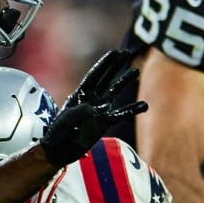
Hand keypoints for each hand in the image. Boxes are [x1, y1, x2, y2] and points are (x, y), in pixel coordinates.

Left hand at [39, 48, 147, 165]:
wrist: (59, 150)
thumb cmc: (59, 133)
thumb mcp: (68, 119)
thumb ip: (82, 111)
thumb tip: (101, 108)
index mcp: (79, 94)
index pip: (95, 75)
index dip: (105, 63)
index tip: (115, 52)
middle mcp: (90, 99)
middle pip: (106, 79)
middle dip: (115, 66)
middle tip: (127, 53)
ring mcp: (98, 110)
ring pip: (114, 92)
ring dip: (124, 82)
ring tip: (135, 71)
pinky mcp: (104, 123)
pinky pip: (121, 114)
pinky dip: (132, 109)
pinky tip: (144, 105)